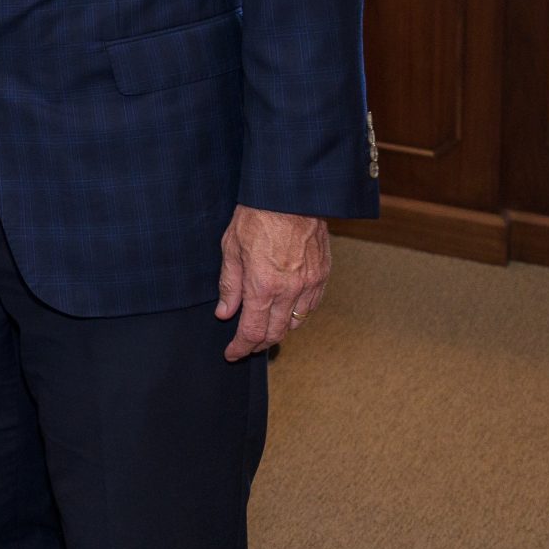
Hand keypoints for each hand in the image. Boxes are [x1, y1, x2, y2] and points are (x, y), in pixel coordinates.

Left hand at [215, 205, 330, 360]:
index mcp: (262, 286)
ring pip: (296, 323)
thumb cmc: (257, 216)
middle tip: (246, 345)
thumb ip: (229, 285)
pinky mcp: (323, 275)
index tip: (232, 353)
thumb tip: (225, 313)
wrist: (289, 194)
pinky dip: (298, 314)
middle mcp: (289, 291)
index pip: (252, 331)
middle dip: (259, 344)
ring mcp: (309, 284)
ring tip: (265, 328)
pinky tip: (287, 310)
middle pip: (276, 334)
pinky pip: (311, 306)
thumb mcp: (231, 248)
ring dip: (279, 331)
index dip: (241, 347)